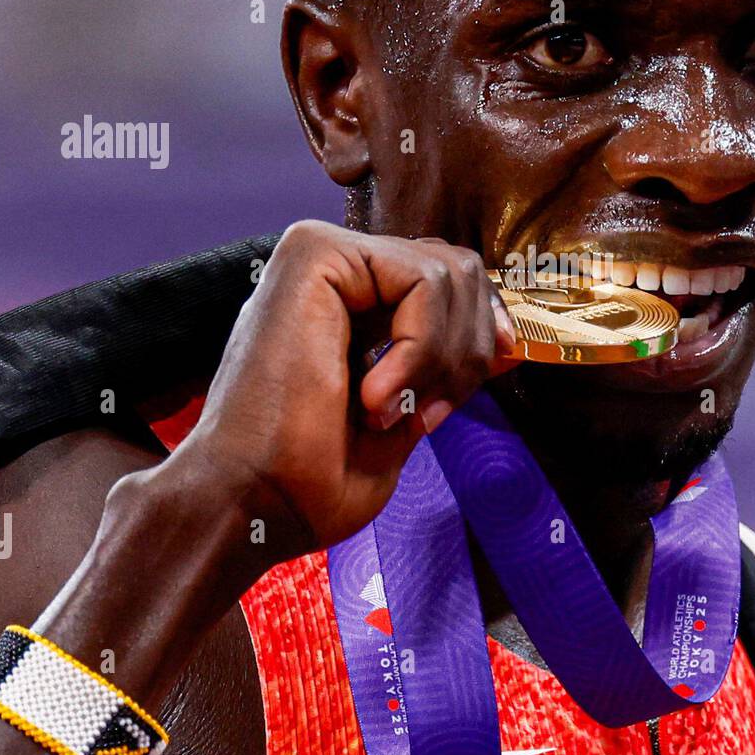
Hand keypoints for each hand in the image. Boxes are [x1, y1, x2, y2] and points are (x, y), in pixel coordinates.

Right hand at [173, 220, 516, 562]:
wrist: (250, 501)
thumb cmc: (311, 481)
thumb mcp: (404, 416)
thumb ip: (443, 368)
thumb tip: (503, 340)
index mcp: (353, 303)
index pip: (450, 284)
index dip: (480, 333)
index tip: (462, 395)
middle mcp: (338, 271)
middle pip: (461, 271)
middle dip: (467, 350)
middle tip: (425, 414)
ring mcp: (324, 254)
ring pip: (450, 273)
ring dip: (443, 359)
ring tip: (393, 411)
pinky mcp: (315, 252)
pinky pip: (423, 279)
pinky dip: (421, 347)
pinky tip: (375, 396)